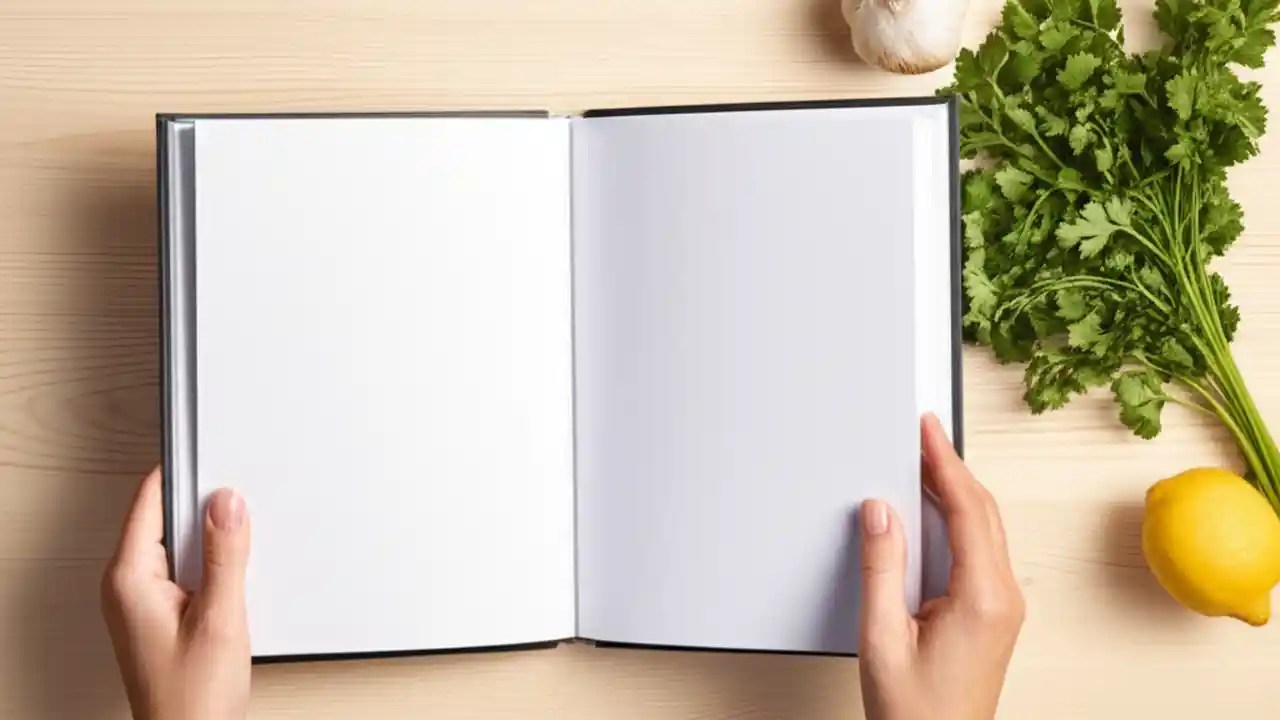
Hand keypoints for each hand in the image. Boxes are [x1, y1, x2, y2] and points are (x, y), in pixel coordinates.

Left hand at [101, 466, 251, 719]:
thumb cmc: (191, 699)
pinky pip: (186, 569)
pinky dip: (212, 564)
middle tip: (241, 501)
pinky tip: (237, 574)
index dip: (182, 473)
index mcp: (129, 579)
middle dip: (204, 506)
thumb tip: (227, 503)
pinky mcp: (162, 614)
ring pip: (179, 545)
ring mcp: (143, 601)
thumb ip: (226, 556)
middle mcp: (128, 587)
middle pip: (164, 519)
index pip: (148, 501)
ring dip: (212, 539)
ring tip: (244, 540)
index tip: (212, 455)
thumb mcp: (220, 618)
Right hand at [858, 414, 1024, 719]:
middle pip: (982, 512)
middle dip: (952, 467)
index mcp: (982, 598)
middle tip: (924, 433)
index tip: (928, 430)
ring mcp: (1002, 607)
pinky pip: (980, 551)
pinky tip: (934, 510)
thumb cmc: (916, 714)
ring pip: (984, 530)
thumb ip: (881, 568)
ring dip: (956, 491)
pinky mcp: (992, 614)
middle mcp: (1003, 598)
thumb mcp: (882, 637)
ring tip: (924, 461)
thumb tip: (879, 512)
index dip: (945, 463)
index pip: (967, 510)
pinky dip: (957, 519)